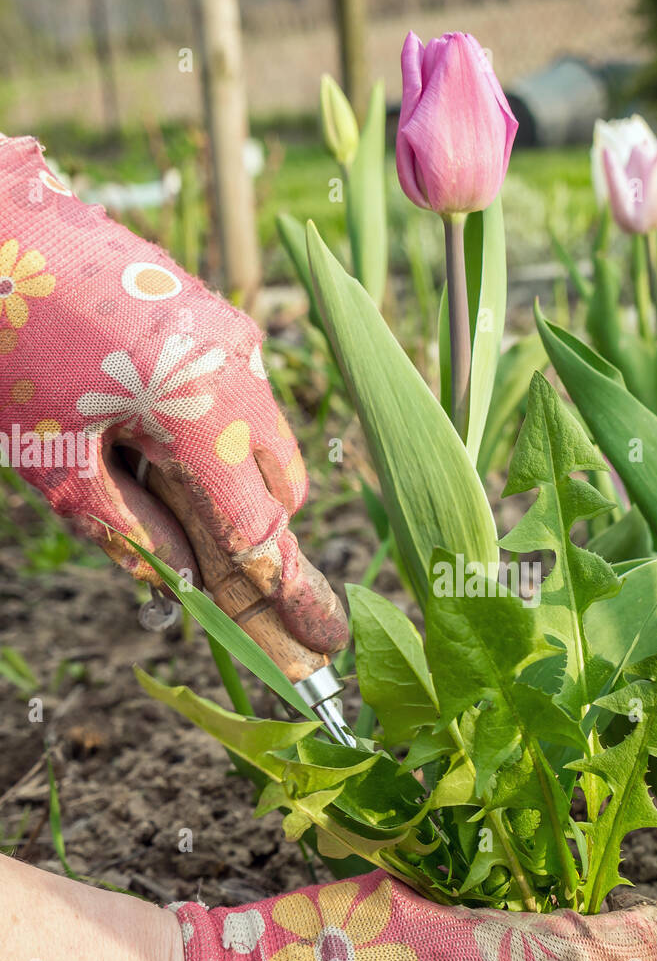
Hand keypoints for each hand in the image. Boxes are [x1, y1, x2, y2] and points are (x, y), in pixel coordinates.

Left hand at [0, 135, 345, 653]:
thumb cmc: (8, 338)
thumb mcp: (51, 459)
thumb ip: (125, 530)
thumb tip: (183, 580)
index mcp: (203, 414)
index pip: (258, 530)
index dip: (286, 597)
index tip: (321, 646)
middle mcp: (239, 372)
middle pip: (281, 489)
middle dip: (257, 535)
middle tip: (222, 571)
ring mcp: (234, 336)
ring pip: (264, 440)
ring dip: (233, 481)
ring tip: (151, 477)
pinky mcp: (217, 314)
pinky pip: (241, 396)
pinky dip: (216, 433)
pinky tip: (147, 427)